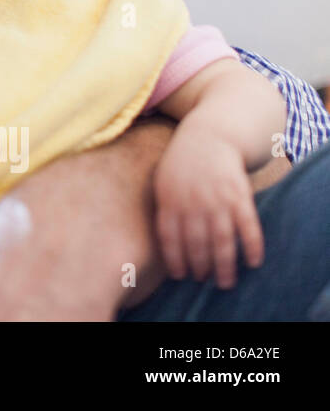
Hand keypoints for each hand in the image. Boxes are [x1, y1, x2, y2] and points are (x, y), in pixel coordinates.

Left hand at [153, 127, 263, 288]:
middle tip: (204, 281)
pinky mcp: (240, 195)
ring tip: (225, 282)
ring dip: (224, 264)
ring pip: (222, 239)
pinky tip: (254, 262)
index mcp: (170, 199)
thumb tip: (163, 241)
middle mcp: (193, 201)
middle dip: (200, 266)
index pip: (170, 237)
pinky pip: (248, 225)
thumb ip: (164, 208)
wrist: (210, 136)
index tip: (180, 276)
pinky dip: (252, 245)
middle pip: (197, 242)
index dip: (175, 259)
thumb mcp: (163, 180)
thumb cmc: (183, 163)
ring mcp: (217, 198)